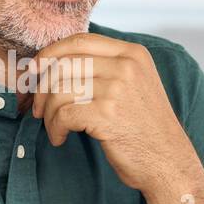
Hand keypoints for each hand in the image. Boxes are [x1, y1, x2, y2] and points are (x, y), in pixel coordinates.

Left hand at [28, 33, 203, 203]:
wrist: (168, 163)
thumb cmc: (145, 128)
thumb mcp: (135, 85)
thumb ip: (106, 68)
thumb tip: (53, 63)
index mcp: (133, 53)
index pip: (79, 40)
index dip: (50, 53)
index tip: (35, 71)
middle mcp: (126, 66)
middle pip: (64, 64)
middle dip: (43, 87)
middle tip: (38, 109)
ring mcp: (118, 89)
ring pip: (60, 89)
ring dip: (47, 111)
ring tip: (53, 127)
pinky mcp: (107, 115)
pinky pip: (63, 114)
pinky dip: (54, 128)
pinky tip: (60, 139)